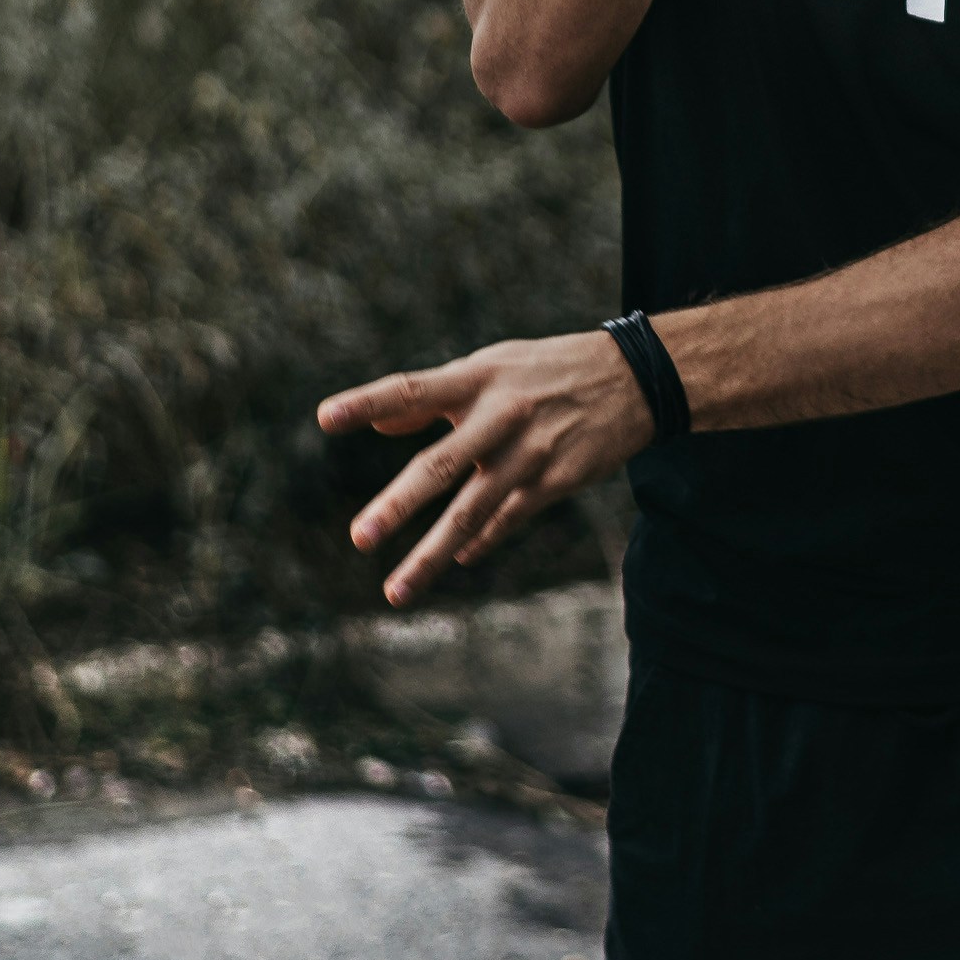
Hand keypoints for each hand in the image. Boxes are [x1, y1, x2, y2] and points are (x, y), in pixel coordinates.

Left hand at [316, 333, 655, 604]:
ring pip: (473, 512)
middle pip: (442, 465)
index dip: (368, 403)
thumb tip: (380, 428)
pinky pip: (507, 519)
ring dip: (431, 555)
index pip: (412, 389)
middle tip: (360, 539)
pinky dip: (480, 541)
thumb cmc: (547, 371)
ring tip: (395, 591)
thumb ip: (434, 397)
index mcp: (479, 378)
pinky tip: (458, 557)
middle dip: (398, 505)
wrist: (635, 378)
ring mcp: (530, 453)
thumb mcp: (493, 368)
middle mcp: (501, 416)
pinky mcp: (555, 481)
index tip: (323, 419)